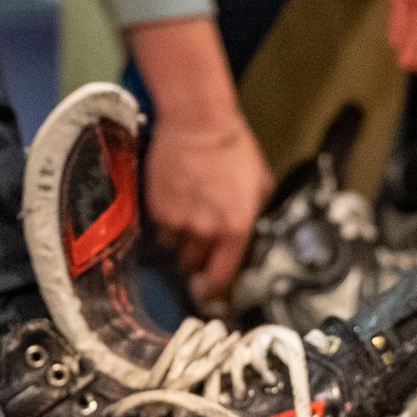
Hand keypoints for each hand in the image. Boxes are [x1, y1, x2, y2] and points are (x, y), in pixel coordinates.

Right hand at [123, 14, 273, 309]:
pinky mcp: (157, 209)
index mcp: (235, 228)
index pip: (223, 276)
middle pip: (195, 265)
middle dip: (199, 257)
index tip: (212, 294)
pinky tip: (175, 199)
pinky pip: (161, 228)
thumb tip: (250, 233)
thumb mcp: (259, 184)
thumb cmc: (231, 148)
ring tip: (189, 212)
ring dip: (182, 238)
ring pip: (176, 247)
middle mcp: (205, 231)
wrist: (197, 123)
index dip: (216, 289)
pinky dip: (167, 221)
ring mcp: (178, 221)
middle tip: (202, 238)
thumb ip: (254, 215)